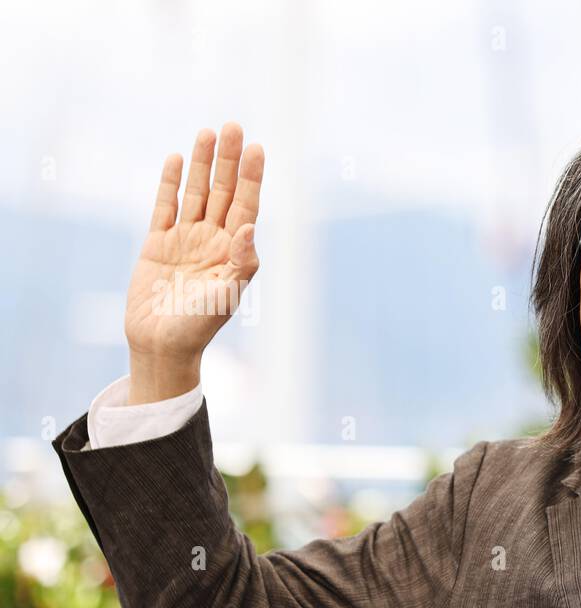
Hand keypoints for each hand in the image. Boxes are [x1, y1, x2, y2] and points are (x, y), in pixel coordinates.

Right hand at [123, 123, 263, 402]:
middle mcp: (212, 240)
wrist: (162, 345)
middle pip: (223, 191)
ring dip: (203, 164)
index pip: (246, 206)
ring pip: (196, 193)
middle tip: (234, 126)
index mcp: (234, 252)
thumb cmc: (199, 326)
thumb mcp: (226, 296)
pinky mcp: (157, 244)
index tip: (257, 148)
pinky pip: (165, 206)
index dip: (251, 178)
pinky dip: (171, 183)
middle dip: (229, 160)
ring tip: (208, 132)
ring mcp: (185, 239)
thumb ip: (241, 263)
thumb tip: (248, 228)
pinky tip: (178, 159)